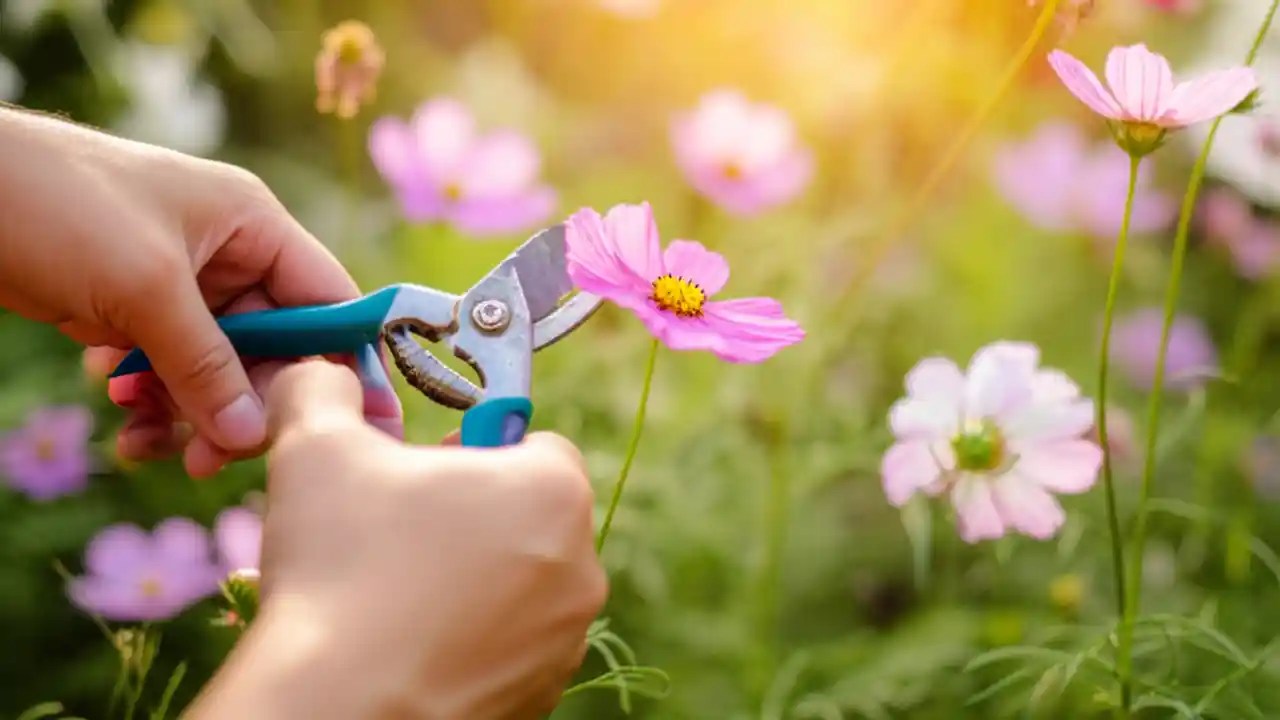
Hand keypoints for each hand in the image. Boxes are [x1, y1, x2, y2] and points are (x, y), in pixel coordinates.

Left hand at [0, 107, 400, 476]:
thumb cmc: (58, 206)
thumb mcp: (146, 288)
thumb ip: (207, 365)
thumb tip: (252, 436)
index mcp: (252, 225)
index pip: (328, 301)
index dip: (349, 362)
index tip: (369, 424)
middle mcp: (228, 257)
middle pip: (274, 350)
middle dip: (251, 406)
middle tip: (222, 459)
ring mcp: (180, 287)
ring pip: (219, 371)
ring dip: (197, 415)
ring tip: (165, 450)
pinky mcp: (134, 313)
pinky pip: (170, 373)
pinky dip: (156, 404)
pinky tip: (129, 423)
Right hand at [187, 360, 606, 719]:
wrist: (334, 713)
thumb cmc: (340, 568)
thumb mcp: (317, 446)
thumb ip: (324, 388)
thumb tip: (317, 373)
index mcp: (554, 490)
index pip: (531, 438)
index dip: (471, 445)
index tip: (420, 469)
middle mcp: (582, 566)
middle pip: (527, 511)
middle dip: (468, 512)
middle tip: (396, 530)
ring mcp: (565, 640)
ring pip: (518, 580)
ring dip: (469, 576)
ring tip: (393, 592)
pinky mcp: (542, 696)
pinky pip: (508, 643)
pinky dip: (468, 637)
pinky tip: (406, 644)